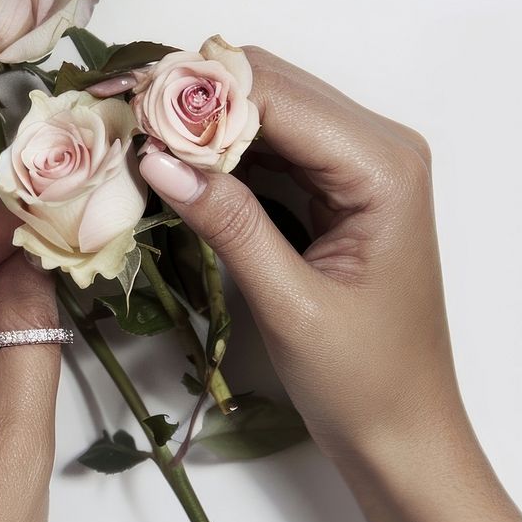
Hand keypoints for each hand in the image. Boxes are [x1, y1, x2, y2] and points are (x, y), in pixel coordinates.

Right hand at [138, 46, 521, 521]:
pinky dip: (217, 151)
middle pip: (270, 87)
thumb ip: (227, 222)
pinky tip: (171, 162)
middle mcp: (376, 146)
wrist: (402, 434)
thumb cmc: (364, 380)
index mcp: (382, 166)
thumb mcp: (289, 302)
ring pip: (263, 110)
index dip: (196, 92)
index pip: (277, 95)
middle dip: (192, 97)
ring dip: (199, 120)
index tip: (124, 98)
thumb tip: (156, 158)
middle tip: (118, 112)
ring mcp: (355, 163)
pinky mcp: (332, 186)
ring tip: (132, 133)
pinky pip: (267, 147)